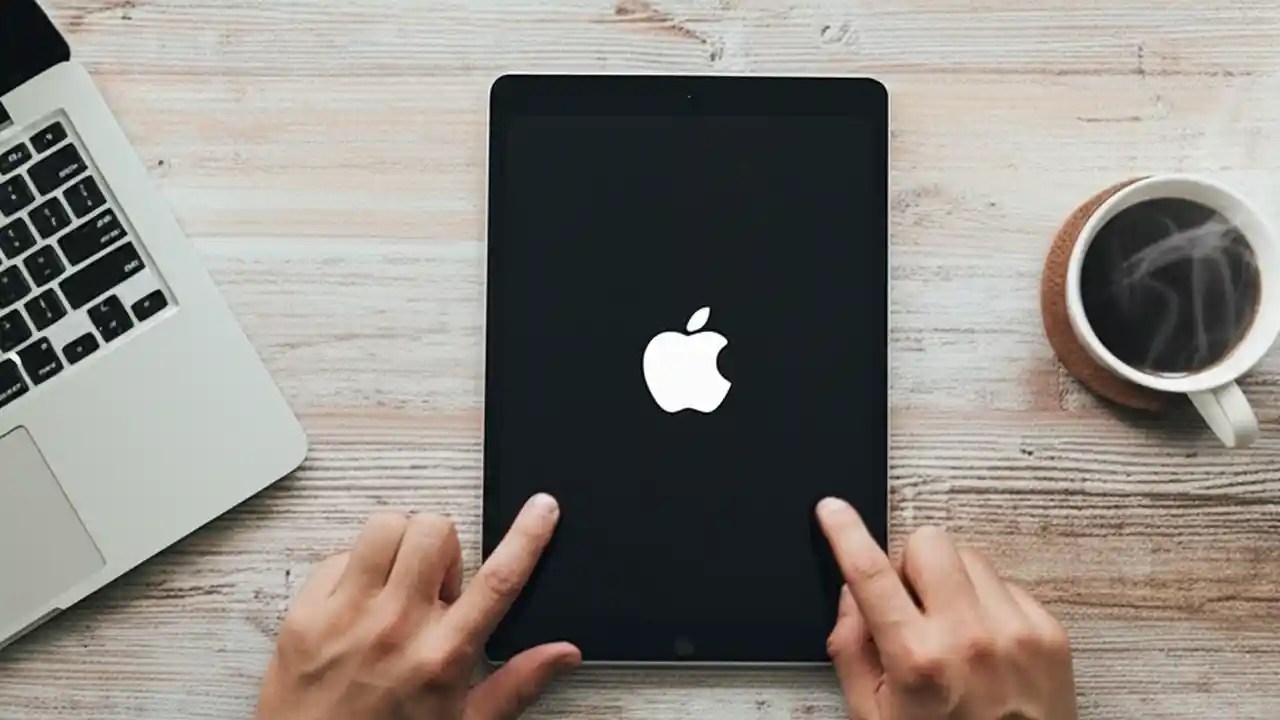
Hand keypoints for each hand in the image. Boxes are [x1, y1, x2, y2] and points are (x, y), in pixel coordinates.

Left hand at [257, 494, 579, 719]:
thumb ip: (517, 684)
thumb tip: (563, 654)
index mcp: (443, 657)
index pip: (499, 579)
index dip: (528, 535)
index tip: (542, 508)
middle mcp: (396, 628)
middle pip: (436, 531)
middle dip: (445, 545)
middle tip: (438, 582)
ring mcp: (347, 616)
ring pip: (385, 526)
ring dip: (400, 544)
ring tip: (397, 583)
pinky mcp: (306, 613)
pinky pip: (339, 554)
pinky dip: (354, 568)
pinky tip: (359, 602)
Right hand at [816, 498, 1076, 719]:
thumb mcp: (872, 716)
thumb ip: (851, 650)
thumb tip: (851, 596)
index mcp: (918, 661)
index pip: (870, 574)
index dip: (846, 533)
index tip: (833, 510)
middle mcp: (970, 639)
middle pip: (929, 543)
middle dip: (909, 564)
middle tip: (908, 604)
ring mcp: (1016, 632)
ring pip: (969, 557)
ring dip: (950, 582)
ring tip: (950, 630)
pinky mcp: (1049, 634)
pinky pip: (1006, 585)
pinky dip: (986, 604)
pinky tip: (983, 644)